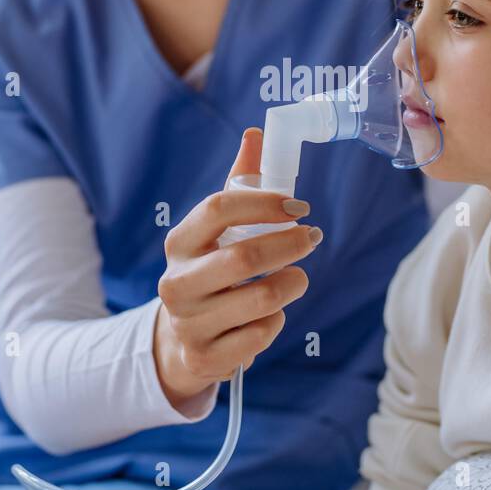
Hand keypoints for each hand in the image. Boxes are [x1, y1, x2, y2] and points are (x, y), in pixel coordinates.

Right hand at [153, 127, 322, 408]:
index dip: (265, 202)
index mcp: (179, 243)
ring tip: (299, 277)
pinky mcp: (206, 358)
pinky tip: (271, 313)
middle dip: (289, 244)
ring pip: (260, 299)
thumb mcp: (217, 231)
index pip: (218, 208)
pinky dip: (276, 320)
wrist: (181, 342)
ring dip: (292, 284)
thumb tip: (256, 132)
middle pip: (244, 257)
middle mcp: (177, 282)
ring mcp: (189, 323)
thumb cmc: (210, 271)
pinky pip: (260, 335)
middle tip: (313, 237)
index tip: (298, 206)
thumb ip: (239, 184)